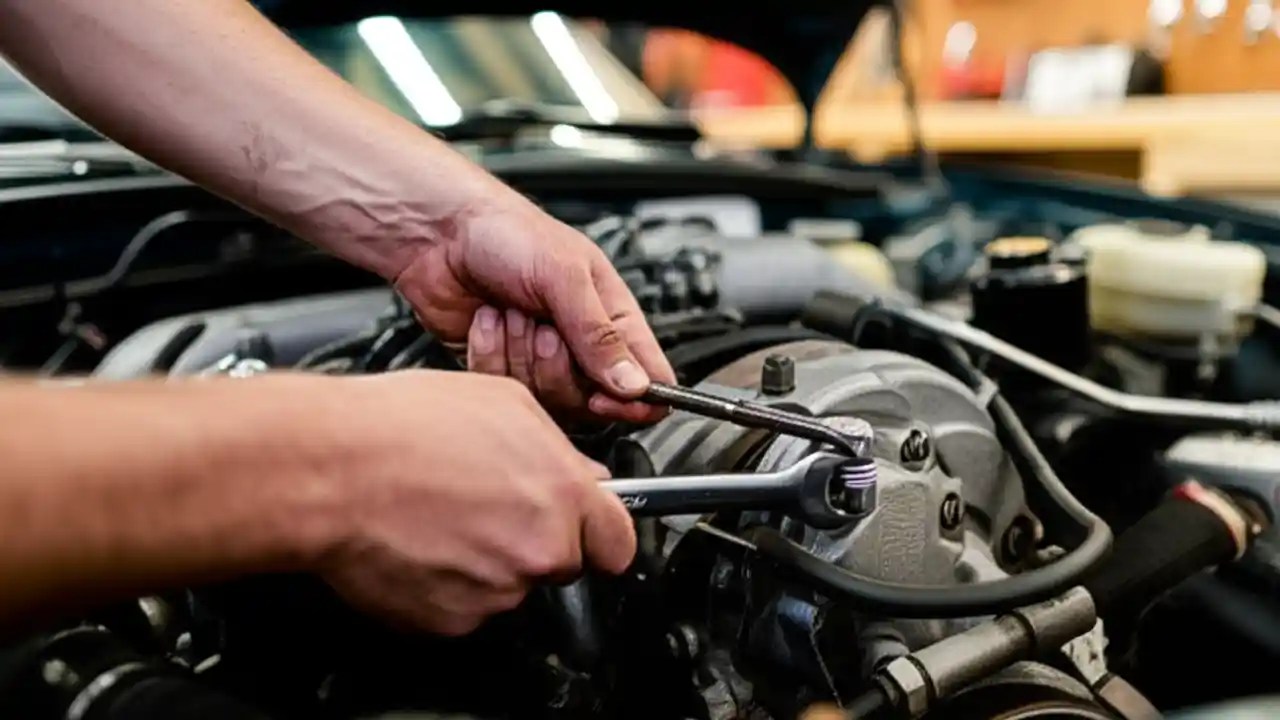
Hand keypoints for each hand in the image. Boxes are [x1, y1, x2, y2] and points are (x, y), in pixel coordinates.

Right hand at [311, 370, 634, 635]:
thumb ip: (556, 447)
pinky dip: (448, 582)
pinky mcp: (450, 620)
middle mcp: (537, 549)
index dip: (601, 533)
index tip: (588, 529)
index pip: (618, 543)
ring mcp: (495, 591)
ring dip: (488, 558)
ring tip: (441, 512)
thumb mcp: (502, 401)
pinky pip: (464, 605)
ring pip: (510, 584)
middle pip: (561, 562)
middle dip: (536, 539)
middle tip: (487, 503)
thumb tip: (582, 475)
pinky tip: (422, 540)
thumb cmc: (402, 426)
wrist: (329, 469)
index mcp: (562, 495)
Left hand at [390, 196, 673, 421]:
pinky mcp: (502, 367)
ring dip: (521, 354)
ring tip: (513, 312)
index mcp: (613, 317)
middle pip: (590, 400)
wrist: (441, 231)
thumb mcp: (565, 276)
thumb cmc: (509, 233)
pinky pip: (503, 388)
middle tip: (543, 326)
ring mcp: (541, 359)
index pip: (648, 379)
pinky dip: (490, 353)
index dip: (635, 401)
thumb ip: (600, 335)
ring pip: (545, 398)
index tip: (606, 398)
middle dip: (559, 368)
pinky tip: (487, 319)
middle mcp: (581, 344)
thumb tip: (637, 385)